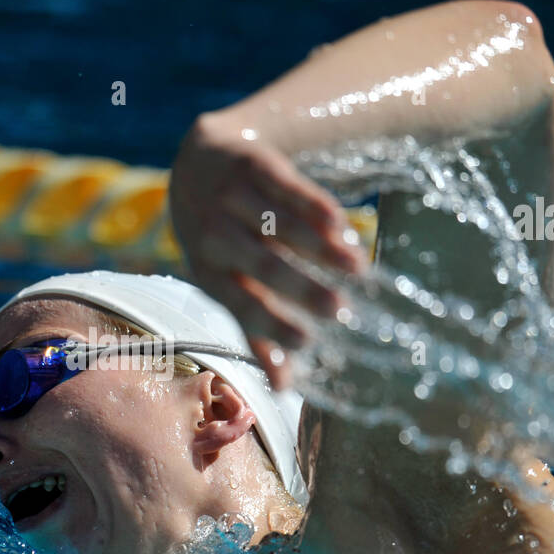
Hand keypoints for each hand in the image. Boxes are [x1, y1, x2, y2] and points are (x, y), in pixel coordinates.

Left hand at [167, 110, 367, 389]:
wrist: (196, 163)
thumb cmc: (219, 241)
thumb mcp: (226, 282)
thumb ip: (256, 332)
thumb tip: (284, 390)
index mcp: (207, 271)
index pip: (240, 302)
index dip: (272, 324)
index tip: (308, 343)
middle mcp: (214, 234)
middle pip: (260, 264)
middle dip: (300, 288)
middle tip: (340, 310)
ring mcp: (232, 197)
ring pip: (278, 225)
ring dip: (318, 247)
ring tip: (357, 268)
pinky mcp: (254, 165)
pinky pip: (286, 186)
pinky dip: (313, 205)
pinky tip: (342, 225)